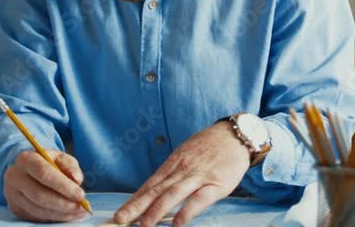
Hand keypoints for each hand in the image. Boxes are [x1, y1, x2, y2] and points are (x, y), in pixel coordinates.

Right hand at [3, 150, 88, 222]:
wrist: (26, 171)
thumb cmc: (46, 163)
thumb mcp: (59, 158)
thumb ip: (70, 166)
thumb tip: (76, 180)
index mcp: (25, 159)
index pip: (44, 173)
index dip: (63, 186)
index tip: (80, 195)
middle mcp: (15, 177)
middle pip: (40, 195)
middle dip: (63, 203)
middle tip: (81, 207)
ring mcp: (13, 195)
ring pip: (39, 209)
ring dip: (61, 213)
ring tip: (78, 212)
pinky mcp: (15, 208)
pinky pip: (37, 216)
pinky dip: (54, 217)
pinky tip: (67, 214)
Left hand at [114, 122, 251, 226]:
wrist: (234, 136)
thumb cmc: (208, 147)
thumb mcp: (185, 154)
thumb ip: (172, 173)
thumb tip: (154, 191)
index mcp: (173, 164)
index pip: (149, 185)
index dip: (134, 200)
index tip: (120, 213)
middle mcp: (181, 170)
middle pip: (155, 190)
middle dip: (137, 206)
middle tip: (120, 219)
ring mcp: (198, 177)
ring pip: (173, 194)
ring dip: (157, 210)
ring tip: (144, 224)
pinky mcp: (216, 184)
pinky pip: (199, 199)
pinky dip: (188, 211)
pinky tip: (178, 223)